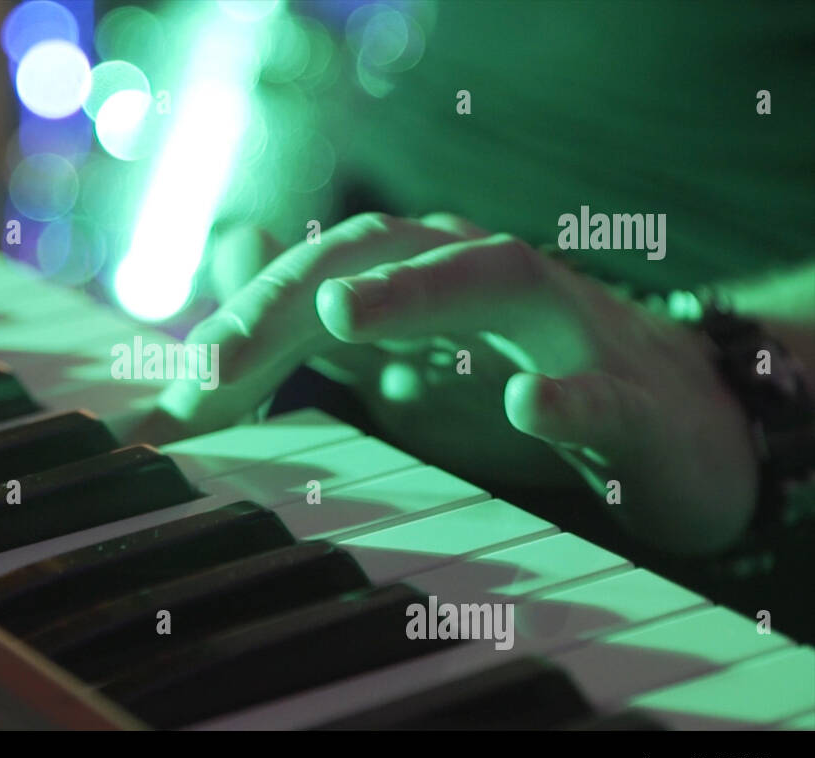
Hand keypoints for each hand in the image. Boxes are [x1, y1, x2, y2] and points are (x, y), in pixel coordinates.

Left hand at [135, 213, 758, 553]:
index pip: (313, 283)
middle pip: (380, 256)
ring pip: (496, 280)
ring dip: (417, 293)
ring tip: (343, 316)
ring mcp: (563, 331)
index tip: (163, 415)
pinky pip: (604, 393)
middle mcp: (481, 281)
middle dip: (288, 304)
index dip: (235, 332)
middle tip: (210, 370)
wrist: (681, 422)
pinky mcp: (635, 401)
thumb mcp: (402, 350)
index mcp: (421, 280)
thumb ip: (320, 311)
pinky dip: (567, 398)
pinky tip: (526, 408)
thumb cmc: (522, 385)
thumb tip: (231, 248)